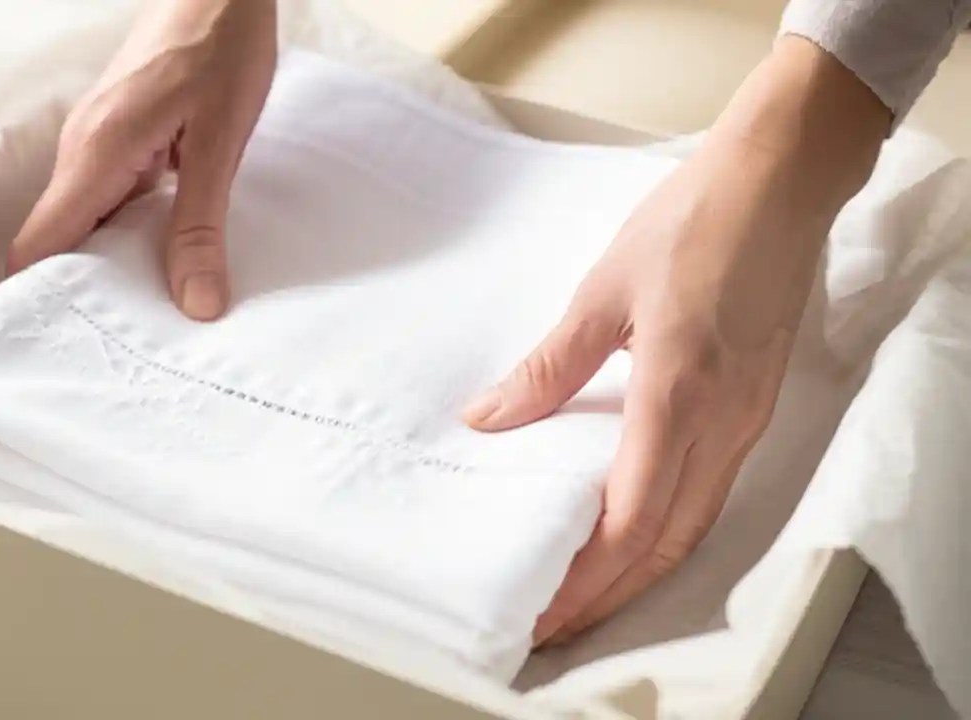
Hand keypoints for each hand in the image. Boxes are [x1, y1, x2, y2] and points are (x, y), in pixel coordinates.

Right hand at [8, 0, 276, 320]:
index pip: (38, 244)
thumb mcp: (220, 144)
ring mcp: (98, 142)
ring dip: (105, 267)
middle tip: (110, 352)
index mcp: (97, 155)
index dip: (34, 301)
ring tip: (138, 321)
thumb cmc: (220, 48)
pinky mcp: (119, 136)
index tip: (50, 353)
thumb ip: (201, 226)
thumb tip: (195, 303)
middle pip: (56, 241)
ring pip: (84, 221)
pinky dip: (125, 234)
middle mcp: (83, 151)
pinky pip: (107, 198)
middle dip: (75, 296)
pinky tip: (159, 261)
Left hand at [463, 37, 889, 644]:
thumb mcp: (601, 294)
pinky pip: (710, 492)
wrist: (779, 181)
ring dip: (637, 571)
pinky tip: (630, 532)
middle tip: (550, 621)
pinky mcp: (754, 408)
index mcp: (676, 394)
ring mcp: (746, 420)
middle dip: (606, 594)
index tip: (541, 608)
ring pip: (692, 526)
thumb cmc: (690, 224)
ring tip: (583, 593)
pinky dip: (666, 529)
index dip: (585, 578)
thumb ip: (547, 368)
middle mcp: (720, 423)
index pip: (630, 519)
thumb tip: (487, 419)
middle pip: (663, 542)